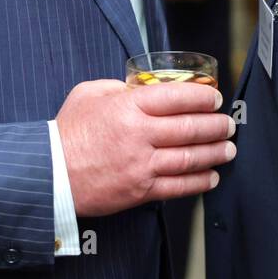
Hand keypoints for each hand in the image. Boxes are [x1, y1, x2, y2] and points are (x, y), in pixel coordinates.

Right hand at [55, 78, 235, 216]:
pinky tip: (211, 176)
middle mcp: (139, 135)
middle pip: (189, 128)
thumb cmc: (67, 132)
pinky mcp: (139, 190)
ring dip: (214, 153)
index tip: (215, 97)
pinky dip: (198, 181)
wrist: (49, 174)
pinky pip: (177, 186)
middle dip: (216, 125)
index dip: (202, 96)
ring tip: (228, 148)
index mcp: (128, 107)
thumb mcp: (89, 94)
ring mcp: (141, 165)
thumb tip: (142, 87)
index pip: (177, 97)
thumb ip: (119, 89)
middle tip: (228, 123)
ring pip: (189, 158)